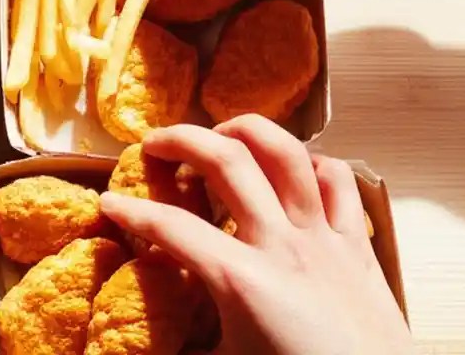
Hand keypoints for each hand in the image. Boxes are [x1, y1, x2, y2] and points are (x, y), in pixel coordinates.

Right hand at [101, 117, 411, 354]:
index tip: (107, 203)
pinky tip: (288, 169)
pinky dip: (309, 162)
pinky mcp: (356, 242)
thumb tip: (139, 349)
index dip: (130, 213)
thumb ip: (184, 343)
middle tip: (152, 145)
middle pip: (225, 162)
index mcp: (240, 279)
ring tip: (217, 135)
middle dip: (179, 141)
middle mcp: (281, 244)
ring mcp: (324, 237)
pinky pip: (336, 179)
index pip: (169, 229)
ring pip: (285, 153)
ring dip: (243, 131)